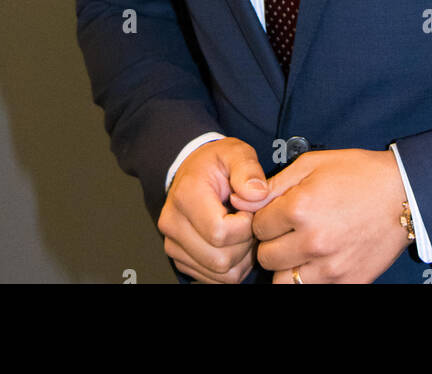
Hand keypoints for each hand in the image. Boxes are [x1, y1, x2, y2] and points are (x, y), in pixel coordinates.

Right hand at [158, 137, 268, 282]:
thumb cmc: (215, 163)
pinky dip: (232, 266)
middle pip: (221, 259)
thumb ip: (248, 168)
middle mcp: (173, 224)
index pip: (220, 232)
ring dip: (241, 257)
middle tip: (248, 219)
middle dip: (246, 243)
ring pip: (220, 273)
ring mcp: (174, 245)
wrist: (193, 170)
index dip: (246, 225)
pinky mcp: (181, 259)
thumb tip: (257, 193)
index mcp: (186, 196)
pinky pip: (215, 279)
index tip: (249, 207)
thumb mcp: (235, 152)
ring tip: (242, 230)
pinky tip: (234, 242)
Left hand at [235, 148, 411, 283]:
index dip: (264, 217)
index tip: (277, 212)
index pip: (257, 226)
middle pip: (266, 257)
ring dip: (286, 266)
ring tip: (300, 248)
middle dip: (271, 242)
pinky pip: (312, 290)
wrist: (404, 194)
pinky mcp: (347, 283)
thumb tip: (242, 200)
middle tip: (287, 230)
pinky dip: (309, 278)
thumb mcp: (313, 164)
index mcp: (301, 208)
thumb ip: (274, 184)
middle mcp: (312, 242)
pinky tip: (319, 260)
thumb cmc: (358, 174)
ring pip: (283, 282)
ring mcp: (330, 268)